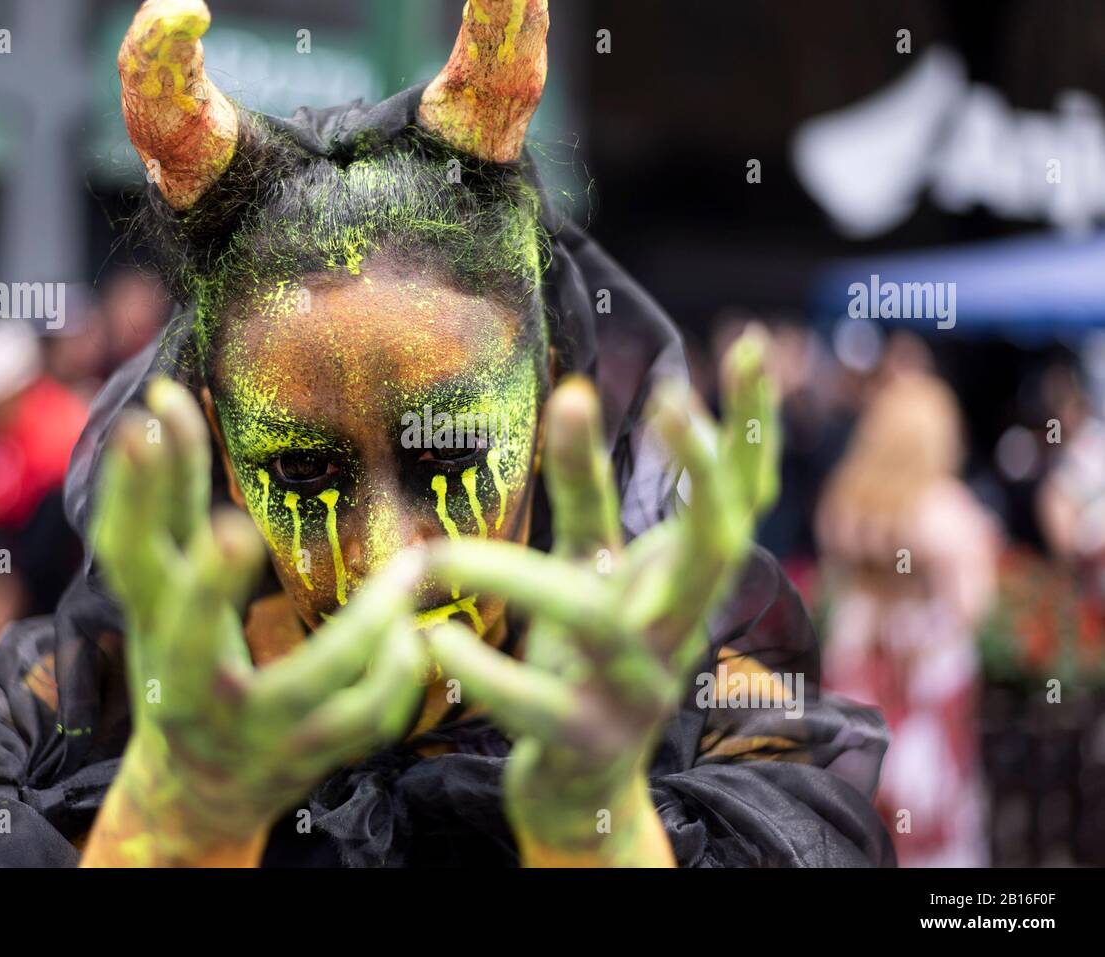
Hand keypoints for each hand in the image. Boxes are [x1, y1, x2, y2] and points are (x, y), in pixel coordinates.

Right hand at [85, 377, 425, 863]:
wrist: (196, 791)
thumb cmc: (184, 658)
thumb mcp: (167, 588)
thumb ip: (173, 498)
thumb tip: (166, 395)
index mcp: (151, 619)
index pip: (129, 552)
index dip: (133, 492)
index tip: (145, 421)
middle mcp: (187, 677)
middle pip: (188, 637)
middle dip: (206, 587)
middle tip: (233, 530)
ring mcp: (247, 727)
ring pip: (304, 684)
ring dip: (362, 629)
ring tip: (412, 570)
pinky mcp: (300, 758)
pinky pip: (358, 721)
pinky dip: (395, 680)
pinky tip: (418, 641)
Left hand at [425, 327, 778, 865]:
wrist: (584, 784)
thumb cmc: (585, 658)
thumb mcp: (589, 567)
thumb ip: (586, 489)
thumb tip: (576, 390)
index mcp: (681, 584)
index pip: (739, 499)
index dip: (751, 430)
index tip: (741, 346)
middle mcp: (677, 630)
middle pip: (714, 548)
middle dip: (704, 474)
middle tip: (673, 405)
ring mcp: (638, 689)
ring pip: (595, 620)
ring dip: (513, 578)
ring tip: (438, 556)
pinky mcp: (587, 742)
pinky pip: (538, 705)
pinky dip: (484, 674)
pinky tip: (436, 645)